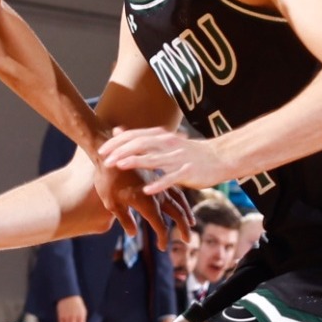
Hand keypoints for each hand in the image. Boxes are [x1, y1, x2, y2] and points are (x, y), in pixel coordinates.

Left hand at [97, 162, 192, 246]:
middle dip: (182, 228)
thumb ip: (125, 219)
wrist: (109, 152)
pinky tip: (182, 204)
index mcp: (146, 203)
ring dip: (185, 213)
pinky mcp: (158, 173)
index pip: (160, 226)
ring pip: (178, 200)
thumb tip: (134, 234)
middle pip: (176, 213)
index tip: (162, 248)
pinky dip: (180, 199)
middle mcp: (157, 193)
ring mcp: (159, 182)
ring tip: (190, 224)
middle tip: (187, 240)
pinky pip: (173, 188)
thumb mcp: (111, 203)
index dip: (162, 238)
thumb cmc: (106, 179)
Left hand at [100, 127, 236, 194]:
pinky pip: (171, 178)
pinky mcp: (188, 172)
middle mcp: (168, 144)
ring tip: (118, 166)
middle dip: (121, 151)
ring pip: (154, 159)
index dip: (117, 143)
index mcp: (161, 137)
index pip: (134, 136)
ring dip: (135, 162)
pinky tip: (146, 190)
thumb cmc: (187, 152)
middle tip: (105, 160)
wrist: (219, 157)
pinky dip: (158, 183)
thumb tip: (118, 131)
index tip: (101, 151)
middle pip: (140, 144)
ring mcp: (178, 158)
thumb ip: (141, 138)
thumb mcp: (164, 141)